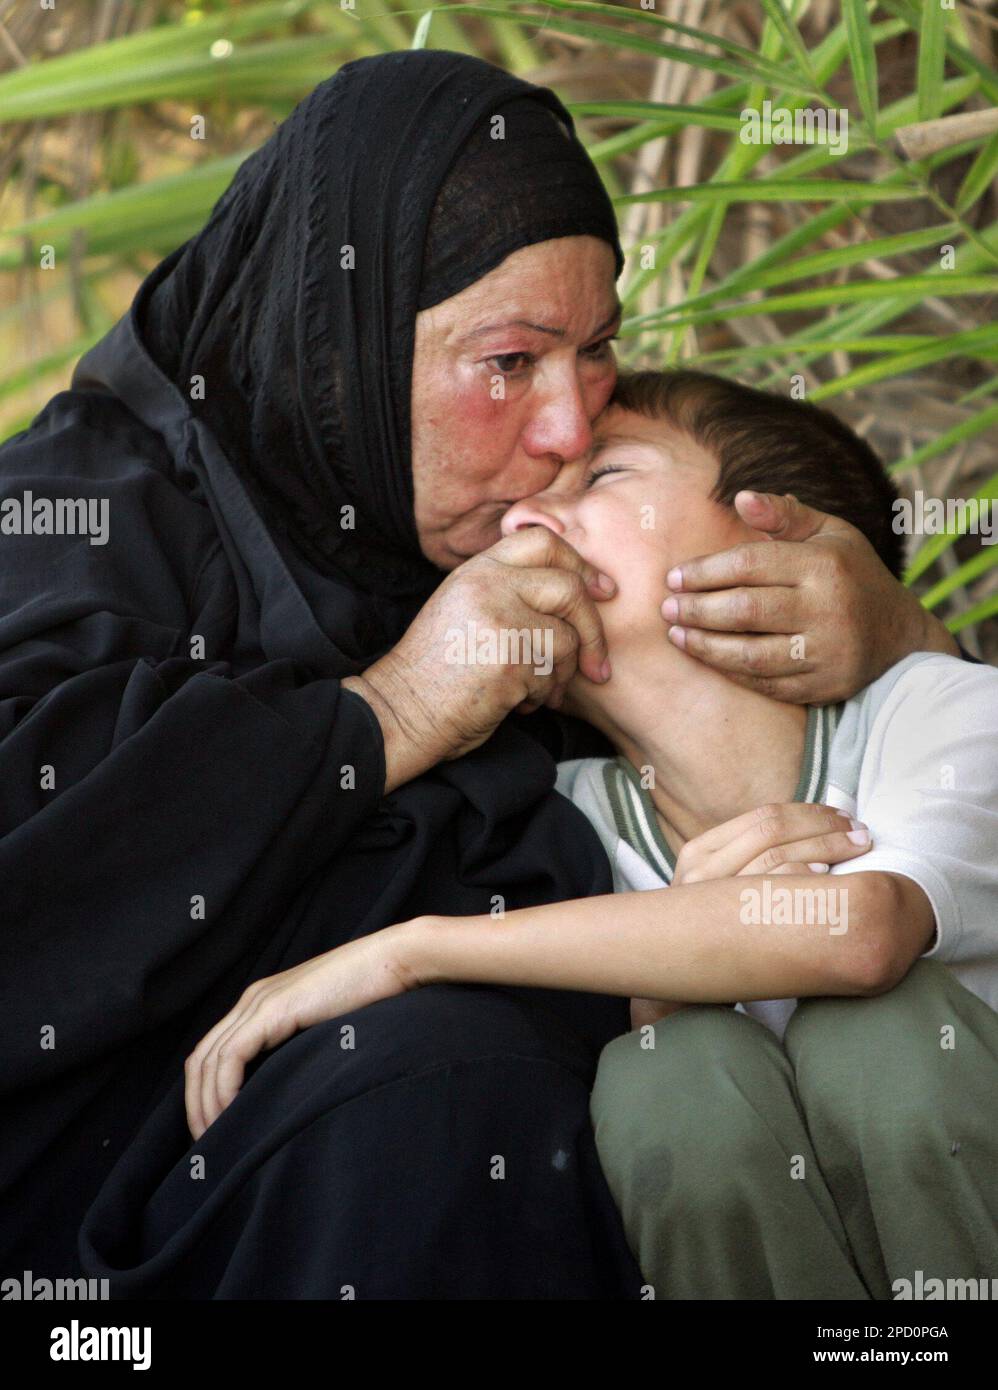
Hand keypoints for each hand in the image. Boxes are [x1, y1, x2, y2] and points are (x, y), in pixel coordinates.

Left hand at [185, 927, 414, 1139]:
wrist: (393, 962)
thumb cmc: (372, 995)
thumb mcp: (326, 1028)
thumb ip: (302, 1048)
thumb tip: (293, 1091)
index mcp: (262, 1004)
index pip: (214, 1053)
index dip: (205, 1094)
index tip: (218, 1130)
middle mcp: (252, 1001)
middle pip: (201, 1060)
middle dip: (196, 1106)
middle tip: (210, 1145)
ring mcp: (259, 1003)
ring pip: (208, 1061)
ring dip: (206, 1105)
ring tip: (218, 1140)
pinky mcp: (272, 1010)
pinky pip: (230, 1056)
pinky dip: (222, 1090)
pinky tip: (231, 1115)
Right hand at [345, 528, 615, 789]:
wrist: (402, 709)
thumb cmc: (438, 668)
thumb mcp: (465, 606)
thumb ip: (508, 588)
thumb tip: (578, 589)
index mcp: (478, 569)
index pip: (543, 542)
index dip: (580, 564)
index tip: (601, 590)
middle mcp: (488, 586)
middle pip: (569, 588)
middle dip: (592, 628)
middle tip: (596, 662)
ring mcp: (500, 621)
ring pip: (566, 639)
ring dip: (559, 674)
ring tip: (534, 689)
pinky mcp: (510, 660)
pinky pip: (552, 675)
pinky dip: (543, 695)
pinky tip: (517, 703)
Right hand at [627, 801, 871, 1024]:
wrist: (677, 984)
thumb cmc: (712, 935)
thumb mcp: (718, 888)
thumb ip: (749, 861)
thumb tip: (813, 836)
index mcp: (700, 851)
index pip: (764, 816)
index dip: (810, 814)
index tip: (844, 819)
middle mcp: (701, 869)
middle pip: (774, 831)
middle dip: (825, 829)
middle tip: (862, 835)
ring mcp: (709, 897)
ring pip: (776, 856)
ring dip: (824, 850)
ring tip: (856, 852)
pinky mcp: (723, 926)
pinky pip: (769, 890)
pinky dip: (803, 879)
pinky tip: (828, 878)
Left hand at [661, 491, 957, 703]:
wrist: (899, 636)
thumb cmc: (852, 574)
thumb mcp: (830, 533)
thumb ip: (785, 515)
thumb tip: (740, 497)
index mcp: (824, 565)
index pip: (750, 566)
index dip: (705, 572)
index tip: (674, 577)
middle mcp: (826, 609)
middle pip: (744, 611)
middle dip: (697, 610)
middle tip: (667, 608)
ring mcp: (825, 652)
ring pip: (750, 654)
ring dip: (705, 646)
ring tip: (676, 635)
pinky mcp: (822, 686)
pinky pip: (765, 684)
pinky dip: (730, 673)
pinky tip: (708, 658)